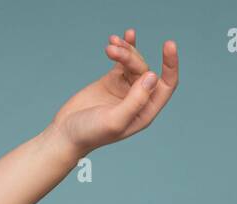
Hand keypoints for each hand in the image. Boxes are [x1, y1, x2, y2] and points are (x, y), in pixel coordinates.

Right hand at [46, 28, 178, 155]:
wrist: (66, 133)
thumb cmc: (90, 133)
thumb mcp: (115, 120)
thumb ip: (135, 100)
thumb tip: (152, 76)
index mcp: (145, 112)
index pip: (166, 86)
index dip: (170, 65)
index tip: (169, 44)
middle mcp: (139, 100)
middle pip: (145, 70)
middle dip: (131, 57)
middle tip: (111, 51)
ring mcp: (125, 90)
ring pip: (134, 63)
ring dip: (125, 51)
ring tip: (110, 45)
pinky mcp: (112, 81)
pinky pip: (123, 62)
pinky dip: (124, 48)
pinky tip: (123, 36)